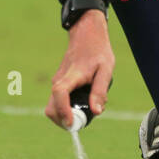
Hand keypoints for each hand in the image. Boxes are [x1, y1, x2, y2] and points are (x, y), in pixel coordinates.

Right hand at [45, 10, 113, 128]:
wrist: (86, 34)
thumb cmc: (98, 50)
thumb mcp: (106, 69)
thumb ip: (100, 90)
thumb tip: (97, 112)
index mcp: (72, 75)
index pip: (60, 93)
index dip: (63, 111)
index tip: (72, 123)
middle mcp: (60, 80)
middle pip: (51, 108)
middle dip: (63, 121)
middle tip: (83, 122)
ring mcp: (57, 82)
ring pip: (53, 107)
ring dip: (65, 116)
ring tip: (86, 111)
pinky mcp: (59, 83)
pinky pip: (58, 102)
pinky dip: (66, 109)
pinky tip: (83, 102)